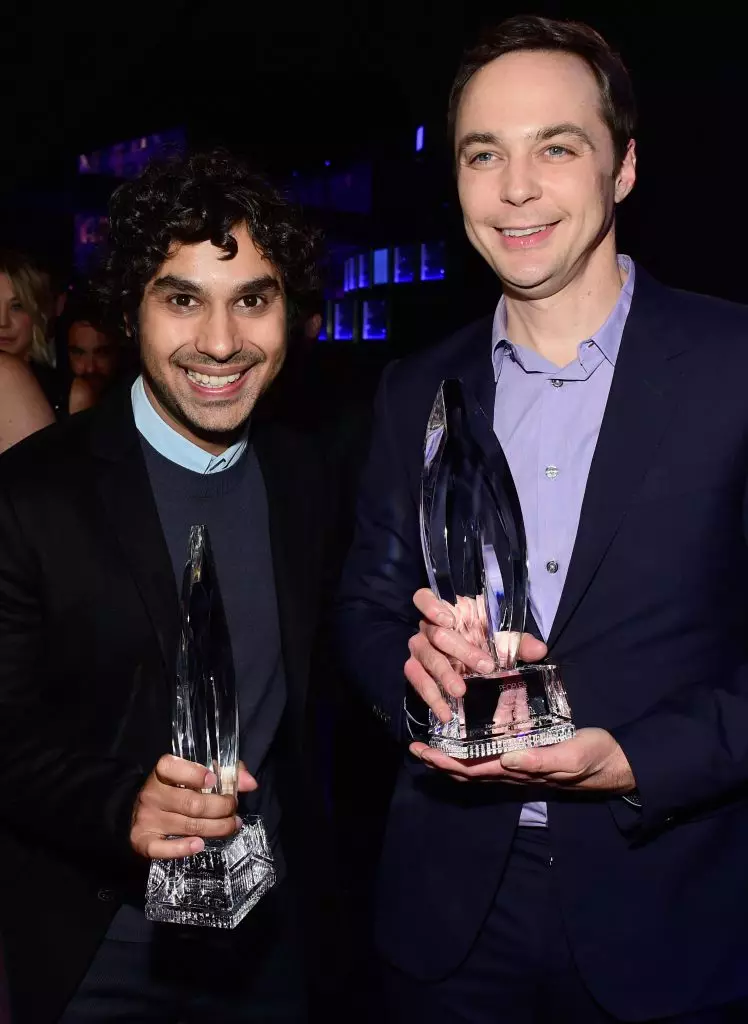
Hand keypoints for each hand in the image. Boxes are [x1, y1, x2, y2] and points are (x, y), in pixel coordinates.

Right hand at [130, 755, 256, 859]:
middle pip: (191, 803)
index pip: (172, 767)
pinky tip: (200, 845)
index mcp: (163, 772)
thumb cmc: (178, 789)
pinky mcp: (143, 841)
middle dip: (220, 807)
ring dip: (216, 828)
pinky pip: (164, 849)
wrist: (141, 812)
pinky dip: (183, 849)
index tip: (213, 780)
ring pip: (188, 826)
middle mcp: (152, 794)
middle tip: (233, 809)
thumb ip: (227, 773)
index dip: (194, 774)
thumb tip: (251, 783)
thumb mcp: (199, 774)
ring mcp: (147, 818)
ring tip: (232, 826)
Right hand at [405, 588, 547, 722]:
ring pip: (426, 658)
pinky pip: (417, 680)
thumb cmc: (483, 646)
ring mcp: (419, 650)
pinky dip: (431, 697)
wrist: (469, 668)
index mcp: (444, 613)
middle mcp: (426, 629)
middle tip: (483, 668)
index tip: (449, 621)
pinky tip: (445, 712)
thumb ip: (518, 643)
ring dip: (443, 675)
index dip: (431, 606)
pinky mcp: (415, 671)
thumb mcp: (502, 642)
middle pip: (435, 634)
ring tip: (460, 693)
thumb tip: (539, 650)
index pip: (424, 598)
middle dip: (460, 651)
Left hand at [410, 727, 635, 793]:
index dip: (445, 763)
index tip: (422, 752)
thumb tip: (506, 759)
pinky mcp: (529, 756)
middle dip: (440, 762)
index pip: (473, 770)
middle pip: (468, 771)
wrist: (617, 764)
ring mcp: (521, 766)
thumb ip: (540, 760)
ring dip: (452, 759)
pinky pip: (493, 757)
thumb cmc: (596, 757)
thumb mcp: (572, 755)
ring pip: (478, 766)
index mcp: (520, 771)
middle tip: (416, 748)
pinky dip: (473, 751)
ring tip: (432, 745)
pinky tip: (467, 738)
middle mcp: (515, 771)